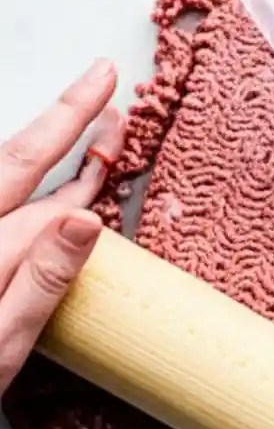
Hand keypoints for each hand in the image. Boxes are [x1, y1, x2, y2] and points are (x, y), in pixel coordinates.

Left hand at [0, 59, 123, 393]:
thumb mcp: (2, 342)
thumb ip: (41, 279)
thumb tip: (87, 218)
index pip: (35, 175)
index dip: (73, 126)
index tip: (107, 88)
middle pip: (16, 163)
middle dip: (64, 124)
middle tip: (102, 85)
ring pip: (3, 184)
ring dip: (46, 155)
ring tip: (85, 132)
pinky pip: (0, 211)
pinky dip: (23, 189)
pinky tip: (43, 188)